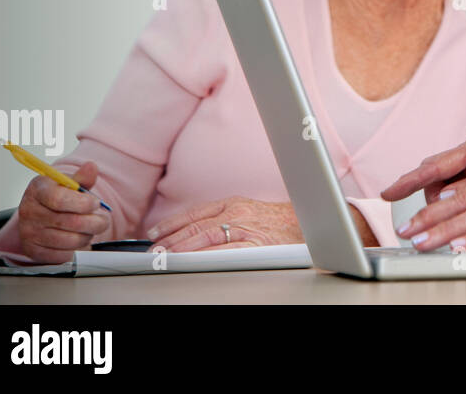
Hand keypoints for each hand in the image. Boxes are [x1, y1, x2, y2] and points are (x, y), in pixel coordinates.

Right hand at [15, 161, 110, 263]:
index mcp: (38, 189)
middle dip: (95, 222)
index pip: (60, 199)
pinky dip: (76, 249)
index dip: (84, 203)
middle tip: (102, 219)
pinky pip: (63, 255)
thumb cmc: (58, 197)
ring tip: (90, 229)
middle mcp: (29, 211)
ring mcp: (29, 232)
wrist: (41, 214)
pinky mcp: (32, 250)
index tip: (95, 203)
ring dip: (88, 236)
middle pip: (71, 222)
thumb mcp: (69, 183)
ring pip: (70, 240)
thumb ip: (82, 178)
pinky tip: (76, 238)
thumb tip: (91, 167)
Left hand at [148, 197, 303, 250]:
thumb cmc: (280, 221)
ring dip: (182, 248)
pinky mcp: (255, 244)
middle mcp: (236, 213)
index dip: (172, 223)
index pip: (195, 213)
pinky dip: (204, 256)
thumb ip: (226, 217)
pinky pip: (224, 251)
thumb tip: (196, 230)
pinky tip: (191, 261)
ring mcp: (245, 228)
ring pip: (205, 238)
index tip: (155, 232)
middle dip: (171, 238)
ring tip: (165, 257)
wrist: (311, 222)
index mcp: (234, 203)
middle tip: (154, 250)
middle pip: (195, 226)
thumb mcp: (250, 211)